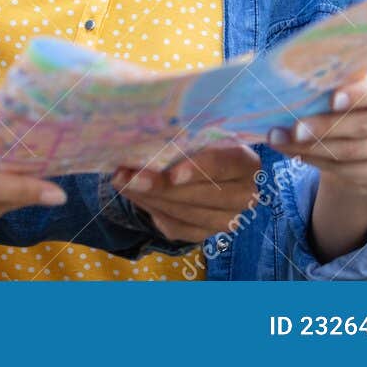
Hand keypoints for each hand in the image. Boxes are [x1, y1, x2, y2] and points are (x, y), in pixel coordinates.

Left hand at [109, 144, 262, 240]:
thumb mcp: (192, 133)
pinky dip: (151, 211)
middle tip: (127, 176)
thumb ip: (175, 137)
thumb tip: (138, 140)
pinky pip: (176, 228)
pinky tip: (133, 195)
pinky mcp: (206, 233)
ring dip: (149, 199)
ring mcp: (226, 218)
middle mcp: (243, 194)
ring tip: (122, 182)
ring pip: (187, 215)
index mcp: (245, 161)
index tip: (172, 175)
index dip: (199, 170)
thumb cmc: (197, 141)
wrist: (202, 167)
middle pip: (202, 195)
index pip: (226, 165)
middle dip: (160, 187)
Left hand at [267, 67, 366, 193]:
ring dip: (311, 147)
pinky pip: (348, 170)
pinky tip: (293, 153)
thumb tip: (285, 83)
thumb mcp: (340, 85)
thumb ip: (325, 82)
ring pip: (351, 151)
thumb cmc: (343, 101)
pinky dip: (315, 161)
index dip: (357, 96)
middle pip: (363, 125)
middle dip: (324, 127)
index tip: (331, 100)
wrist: (357, 139)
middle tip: (294, 129)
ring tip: (279, 140)